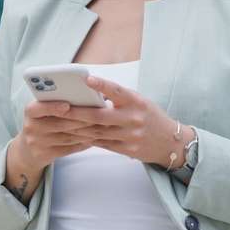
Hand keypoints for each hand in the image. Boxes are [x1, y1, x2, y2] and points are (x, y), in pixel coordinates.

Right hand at [11, 98, 113, 171]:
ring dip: (86, 132)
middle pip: (59, 124)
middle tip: (99, 114)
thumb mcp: (41, 111)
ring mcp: (37, 143)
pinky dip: (82, 144)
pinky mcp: (45, 155)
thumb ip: (56, 102)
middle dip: (81, 119)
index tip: (67, 105)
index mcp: (30, 112)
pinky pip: (68, 149)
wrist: (27, 150)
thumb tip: (85, 93)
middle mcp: (31, 127)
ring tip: (100, 126)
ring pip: (67, 137)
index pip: (38, 108)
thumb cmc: (41, 123)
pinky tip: (93, 139)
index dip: (52, 107)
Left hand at [68, 75, 190, 167]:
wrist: (170, 142)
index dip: (102, 85)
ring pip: (97, 132)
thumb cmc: (149, 116)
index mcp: (136, 102)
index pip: (117, 91)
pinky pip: (102, 144)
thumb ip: (118, 98)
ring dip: (77, 128)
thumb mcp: (139, 101)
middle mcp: (134, 118)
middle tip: (59, 109)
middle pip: (99, 116)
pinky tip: (74, 134)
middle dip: (77, 113)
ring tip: (60, 123)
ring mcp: (130, 136)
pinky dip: (87, 139)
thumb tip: (90, 92)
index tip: (87, 79)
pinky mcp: (127, 150)